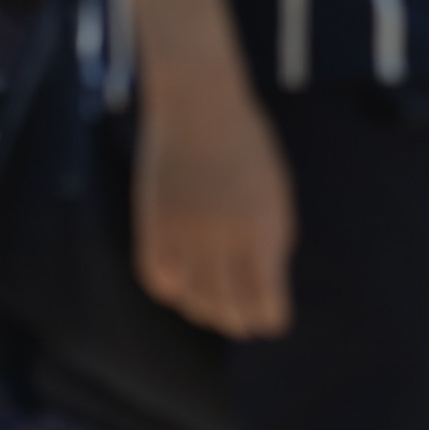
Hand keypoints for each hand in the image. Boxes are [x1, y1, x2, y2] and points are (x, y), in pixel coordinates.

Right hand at [134, 67, 296, 338]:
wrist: (200, 105)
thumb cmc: (247, 149)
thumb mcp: (275, 192)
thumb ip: (271, 238)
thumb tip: (264, 289)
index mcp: (265, 227)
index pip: (266, 298)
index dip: (271, 317)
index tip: (274, 322)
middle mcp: (224, 237)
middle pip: (229, 306)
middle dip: (242, 321)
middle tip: (247, 324)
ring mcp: (185, 234)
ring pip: (193, 299)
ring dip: (208, 310)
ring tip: (219, 311)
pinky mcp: (153, 227)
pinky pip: (160, 280)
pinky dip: (174, 291)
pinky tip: (186, 290)